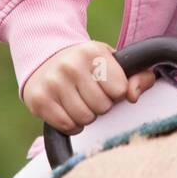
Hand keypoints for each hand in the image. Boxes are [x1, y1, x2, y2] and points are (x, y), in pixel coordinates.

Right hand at [22, 40, 156, 134]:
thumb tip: (133, 96)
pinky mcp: (38, 100)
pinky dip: (72, 124)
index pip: (120, 90)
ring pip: (85, 119)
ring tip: (80, 101)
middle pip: (102, 107)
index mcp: (92, 51)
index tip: (106, 85)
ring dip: (87, 116)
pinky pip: (67, 126)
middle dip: (101, 105)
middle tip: (91, 94)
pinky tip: (68, 110)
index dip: (116, 92)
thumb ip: (138, 77)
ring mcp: (52, 82)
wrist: (45, 60)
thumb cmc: (88, 65)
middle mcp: (70, 65)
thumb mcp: (113, 62)